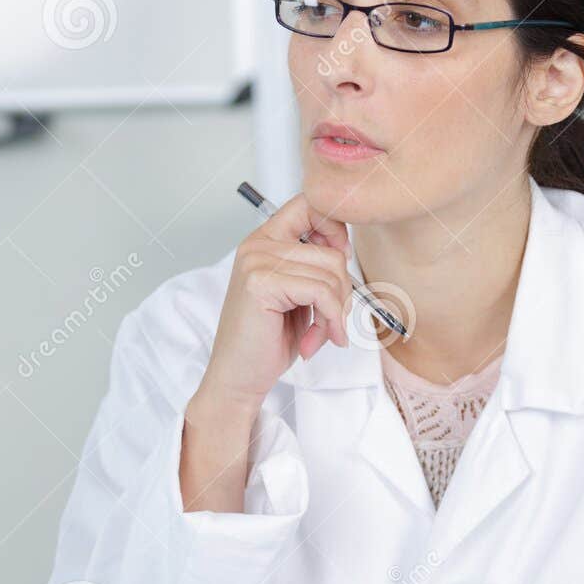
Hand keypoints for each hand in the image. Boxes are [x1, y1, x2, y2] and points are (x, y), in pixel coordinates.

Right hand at [192, 193, 352, 418]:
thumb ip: (316, 268)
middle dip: (342, 293)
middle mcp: (258, 245)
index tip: (339, 262)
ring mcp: (257, 261)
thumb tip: (345, 251)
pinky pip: (321, 292)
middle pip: (331, 251)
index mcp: (265, 241)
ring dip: (335, 313)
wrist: (238, 379)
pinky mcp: (261, 283)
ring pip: (331, 274)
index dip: (335, 229)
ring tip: (319, 335)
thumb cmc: (268, 342)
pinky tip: (314, 342)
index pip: (309, 204)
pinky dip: (329, 321)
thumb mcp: (299, 297)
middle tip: (330, 323)